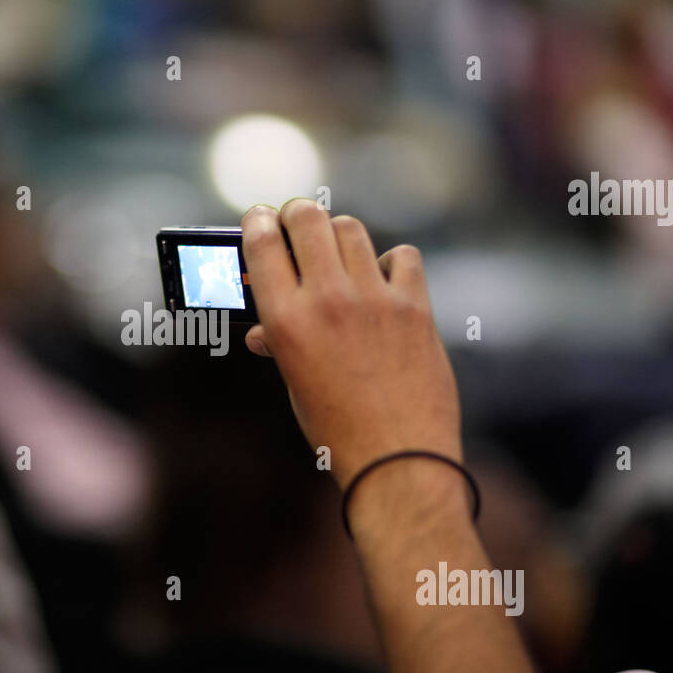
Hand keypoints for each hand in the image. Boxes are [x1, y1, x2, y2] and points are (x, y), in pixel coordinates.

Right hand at [241, 200, 461, 489]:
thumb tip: (261, 330)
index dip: (258, 221)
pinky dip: (390, 262)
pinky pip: (402, 257)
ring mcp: (374, 300)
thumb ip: (280, 344)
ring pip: (351, 229)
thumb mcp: (296, 384)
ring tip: (337, 252)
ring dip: (339, 233)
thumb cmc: (337, 430)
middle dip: (297, 214)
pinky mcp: (415, 307)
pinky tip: (384, 281)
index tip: (260, 218)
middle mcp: (327, 301)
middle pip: (308, 217)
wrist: (398, 459)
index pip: (262, 242)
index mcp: (286, 322)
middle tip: (297, 222)